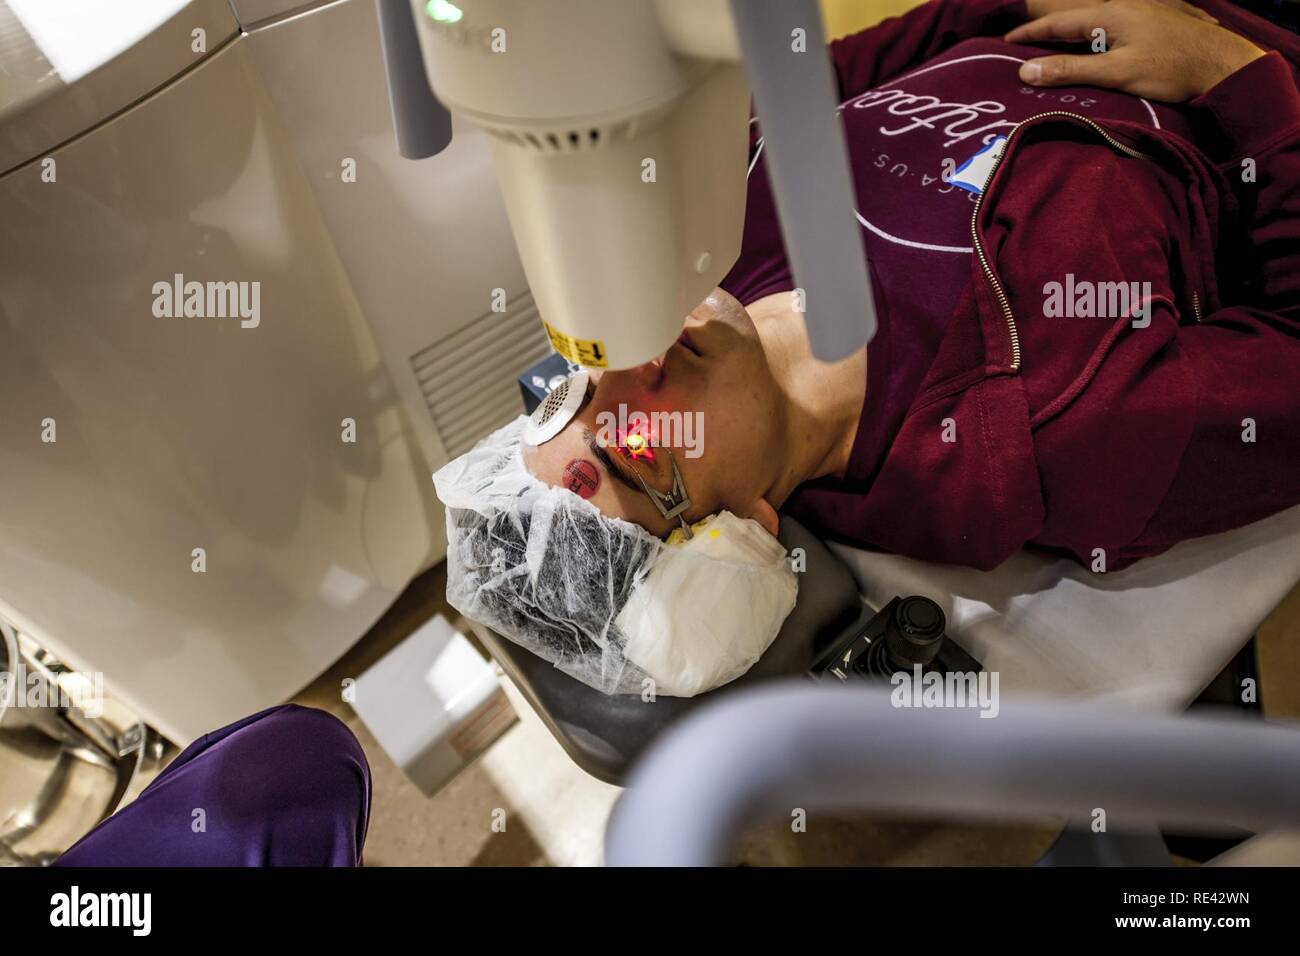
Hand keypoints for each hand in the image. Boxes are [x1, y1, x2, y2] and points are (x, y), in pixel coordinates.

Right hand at [1008, 0, 1265, 101]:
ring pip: (1093, 18)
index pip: (1058, 22)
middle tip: (1022, 41)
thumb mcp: (1116, 72)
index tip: (1005, 42)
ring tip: (1050, 41)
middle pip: (1074, 16)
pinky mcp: (1153, 21)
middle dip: (1046, 27)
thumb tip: (1026, 71)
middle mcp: (1122, 5)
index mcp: (1109, 14)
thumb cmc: (1169, 69)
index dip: (1030, 33)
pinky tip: (1092, 39)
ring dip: (1069, 30)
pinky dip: (1091, 32)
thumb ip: (1071, 69)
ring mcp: (1140, 10)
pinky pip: (1111, 21)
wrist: (1221, 63)